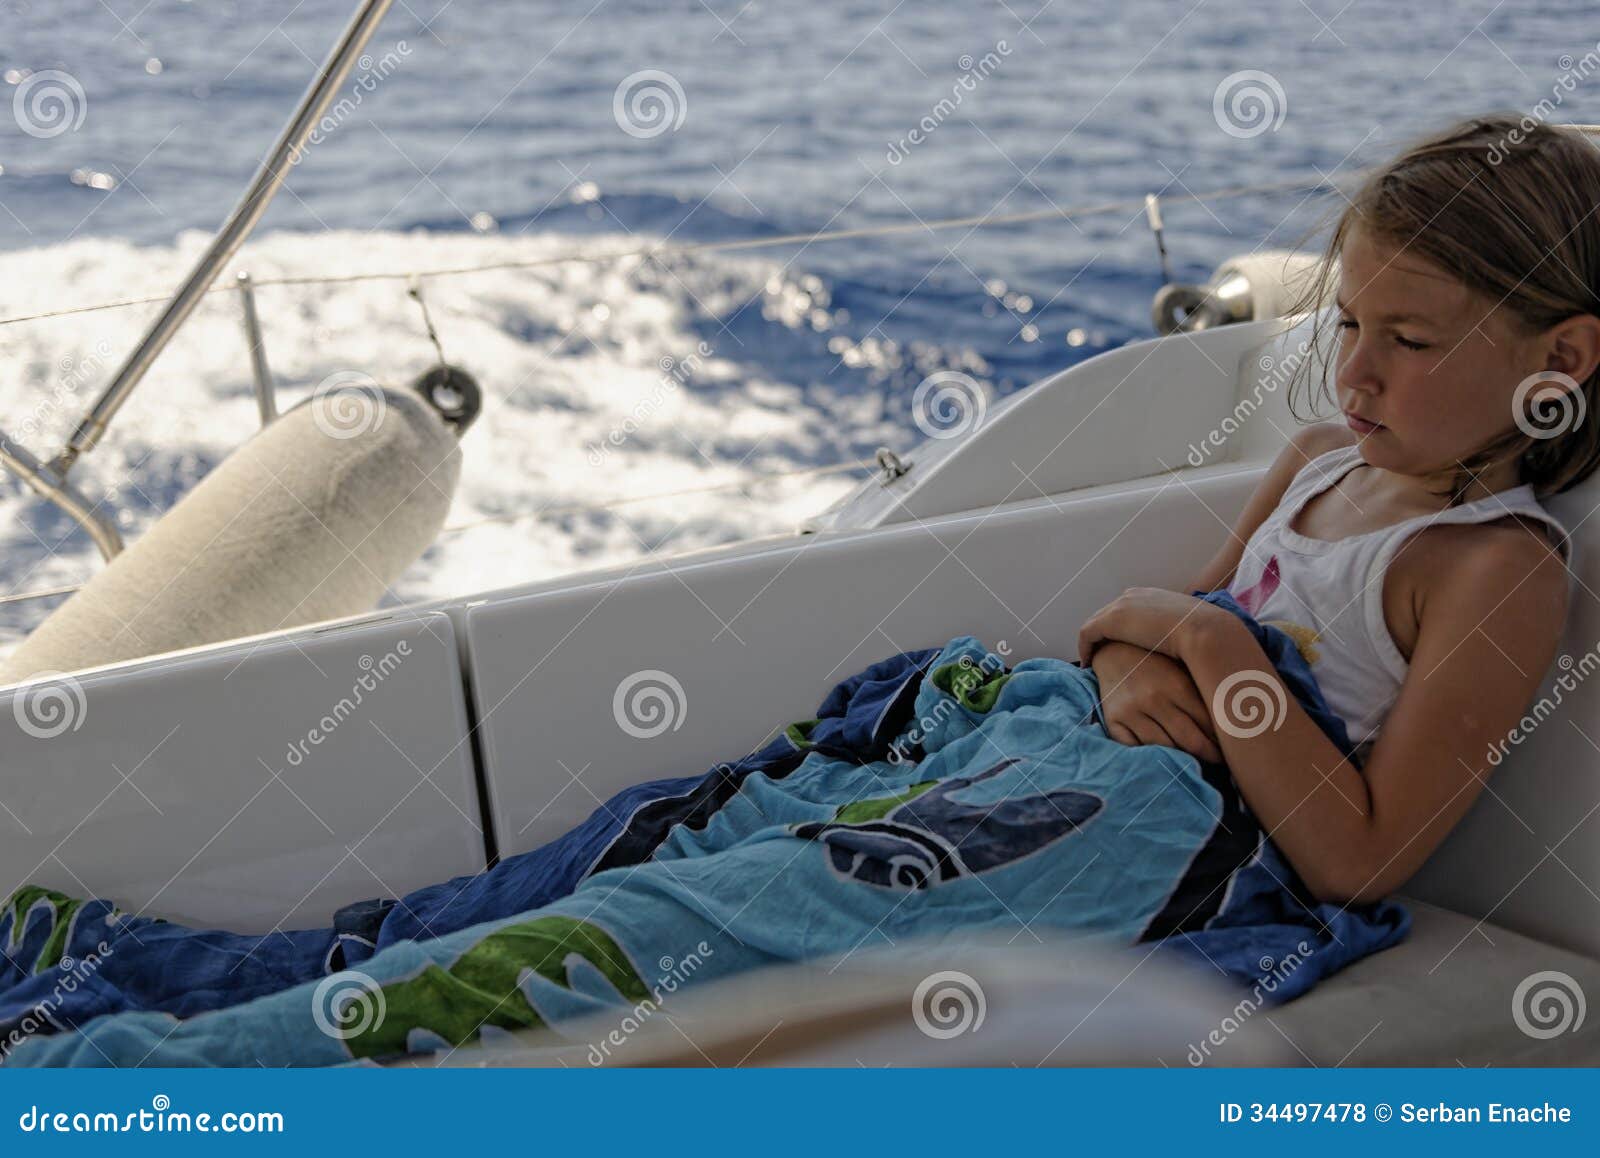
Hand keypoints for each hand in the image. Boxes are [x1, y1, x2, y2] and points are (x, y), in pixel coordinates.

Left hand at [1077, 587, 1228, 665]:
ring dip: (1093, 642)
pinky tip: (1088, 664)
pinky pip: (1088, 634)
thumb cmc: (1208, 637)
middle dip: (1103, 633)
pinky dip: (1085, 648)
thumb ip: (1185, 635)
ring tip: (1093, 661)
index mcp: (1153, 595)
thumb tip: (1189, 652)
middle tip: (1100, 655)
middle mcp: (1134, 595)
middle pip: (1108, 614)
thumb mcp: (1195, 631)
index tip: (1121, 646)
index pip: (1129, 609)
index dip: (1122, 628)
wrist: (1206, 632)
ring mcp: (1121, 605)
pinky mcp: (1110, 620)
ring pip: (1096, 624)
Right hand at [1089, 640, 1223, 763]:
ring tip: (1195, 760)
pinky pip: (1137, 750)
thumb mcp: (1184, 671)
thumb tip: (1233, 726)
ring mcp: (1131, 711)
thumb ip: (1204, 694)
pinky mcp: (1113, 721)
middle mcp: (1153, 699)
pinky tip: (1165, 756)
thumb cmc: (1159, 663)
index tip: (1234, 749)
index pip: (1209, 725)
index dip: (1224, 742)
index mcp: (1178, 685)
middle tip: (1219, 760)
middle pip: (1190, 741)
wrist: (1114, 650)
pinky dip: (1152, 756)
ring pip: (1164, 749)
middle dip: (1209, 755)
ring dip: (1183, 758)